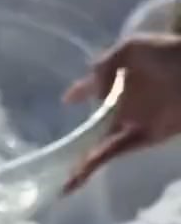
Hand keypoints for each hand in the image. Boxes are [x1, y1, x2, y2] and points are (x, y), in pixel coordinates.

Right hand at [63, 33, 180, 192]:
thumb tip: (95, 93)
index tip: (66, 99)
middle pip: (93, 121)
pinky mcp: (141, 139)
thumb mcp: (132, 48)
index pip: (93, 85)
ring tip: (60, 175)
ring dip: (79, 158)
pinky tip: (77, 172)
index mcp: (119, 79)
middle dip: (76, 135)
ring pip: (98, 142)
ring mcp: (131, 123)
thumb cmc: (168, 55)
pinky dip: (94, 163)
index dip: (79, 91)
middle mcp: (122, 104)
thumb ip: (106, 64)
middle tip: (56, 151)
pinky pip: (111, 152)